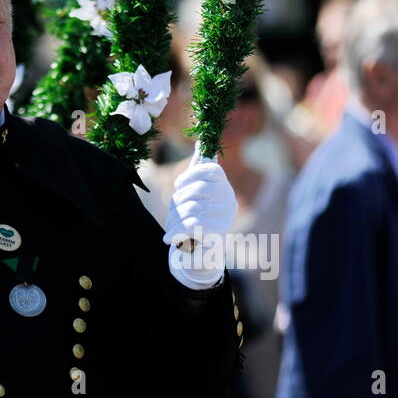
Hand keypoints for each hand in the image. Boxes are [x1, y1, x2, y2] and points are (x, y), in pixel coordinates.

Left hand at [163, 144, 235, 289]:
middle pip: (198, 190)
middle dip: (178, 201)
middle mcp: (229, 201)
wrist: (200, 254)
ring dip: (174, 219)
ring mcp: (225, 219)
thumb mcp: (194, 194)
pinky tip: (168, 239)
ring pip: (192, 209)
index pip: (212, 170)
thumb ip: (198, 170)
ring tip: (170, 228)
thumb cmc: (194, 218)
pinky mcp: (217, 237)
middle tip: (173, 211)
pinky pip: (193, 227)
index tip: (178, 186)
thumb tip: (202, 143)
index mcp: (223, 187)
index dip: (191, 175)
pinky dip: (176, 233)